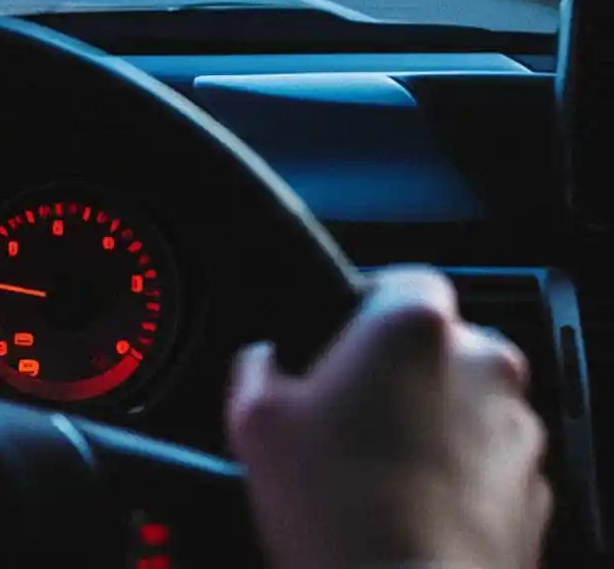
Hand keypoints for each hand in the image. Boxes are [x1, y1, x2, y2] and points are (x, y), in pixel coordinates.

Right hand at [227, 267, 550, 568]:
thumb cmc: (336, 507)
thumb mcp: (255, 420)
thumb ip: (257, 366)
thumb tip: (262, 361)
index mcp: (412, 322)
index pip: (398, 278)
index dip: (360, 309)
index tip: (335, 344)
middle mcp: (481, 361)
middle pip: (433, 344)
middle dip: (393, 372)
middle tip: (342, 415)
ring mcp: (516, 427)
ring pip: (464, 402)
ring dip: (426, 422)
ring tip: (371, 470)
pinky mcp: (532, 486)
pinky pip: (487, 461)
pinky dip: (455, 474)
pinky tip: (404, 504)